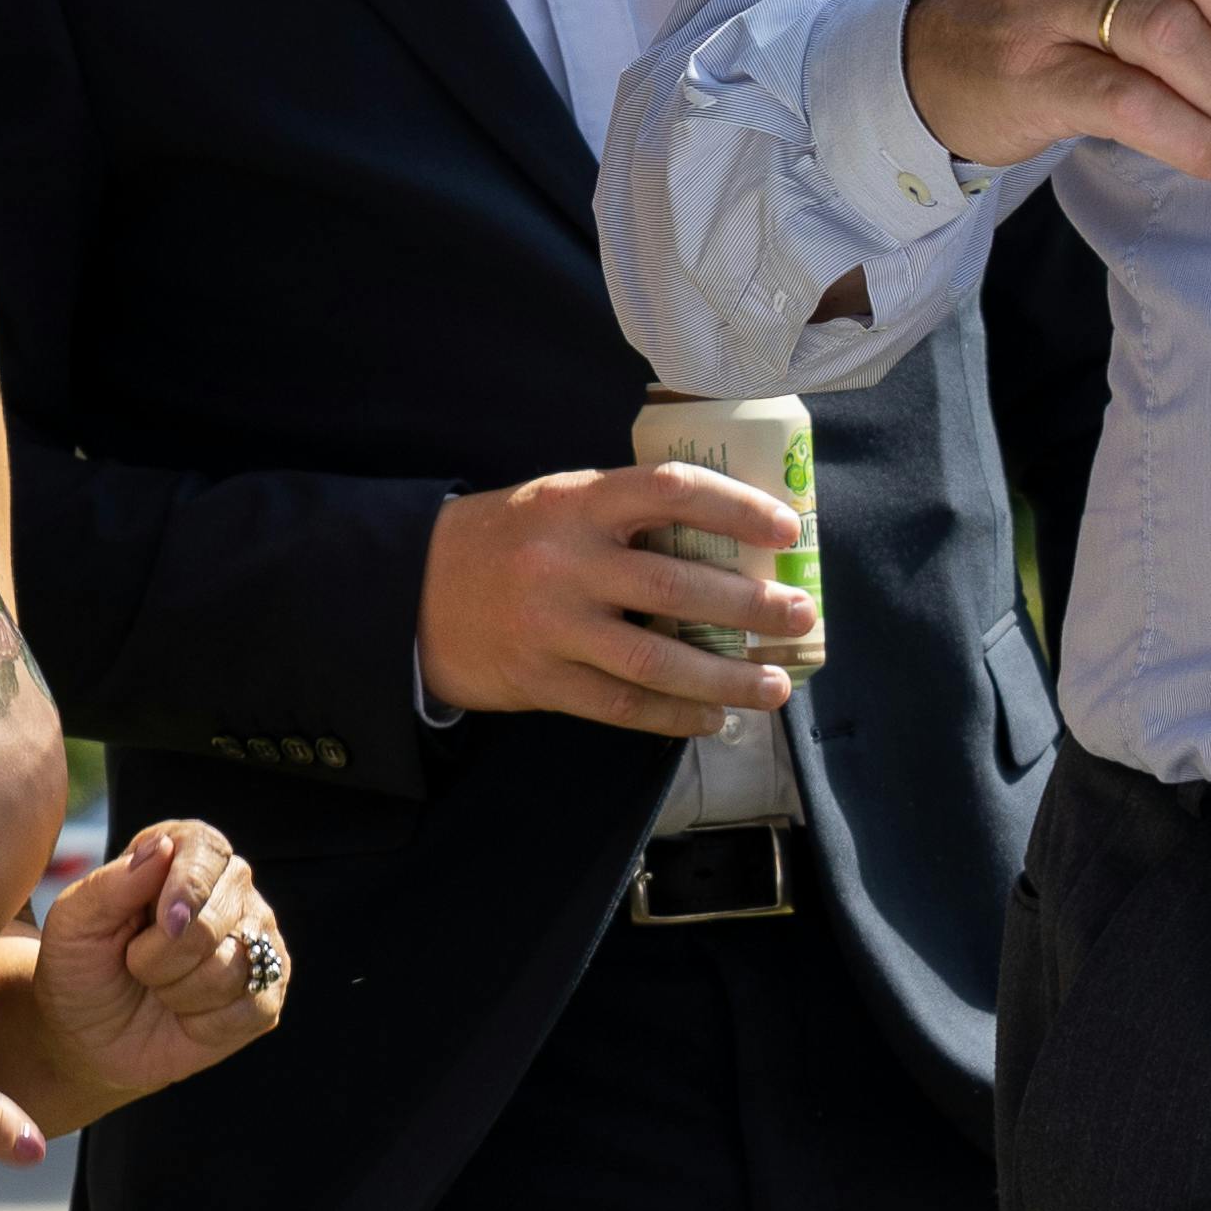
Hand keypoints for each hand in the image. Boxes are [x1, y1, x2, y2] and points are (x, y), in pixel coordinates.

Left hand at [28, 822, 287, 1116]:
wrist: (88, 1039)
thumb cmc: (80, 970)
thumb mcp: (72, 925)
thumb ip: (111, 884)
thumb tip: (164, 848)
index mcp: (183, 855)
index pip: (206, 850)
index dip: (186, 888)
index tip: (161, 925)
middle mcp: (230, 889)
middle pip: (213, 920)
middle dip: (160, 958)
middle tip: (136, 966)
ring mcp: (257, 941)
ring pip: (233, 968)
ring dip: (178, 992)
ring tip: (160, 989)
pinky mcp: (266, 994)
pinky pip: (251, 1008)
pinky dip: (204, 1023)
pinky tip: (187, 1016)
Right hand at [421, 464, 819, 734]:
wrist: (410, 592)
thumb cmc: (505, 542)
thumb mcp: (557, 504)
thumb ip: (625, 517)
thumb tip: (725, 545)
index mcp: (579, 503)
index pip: (673, 491)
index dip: (738, 508)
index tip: (788, 529)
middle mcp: (567, 561)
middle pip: (678, 586)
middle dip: (752, 606)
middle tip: (800, 616)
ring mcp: (553, 626)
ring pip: (657, 659)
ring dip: (726, 677)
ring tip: (773, 686)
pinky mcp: (541, 680)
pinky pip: (622, 705)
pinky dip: (674, 717)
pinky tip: (713, 719)